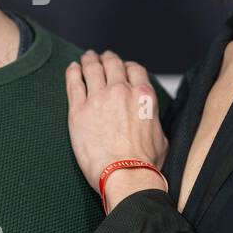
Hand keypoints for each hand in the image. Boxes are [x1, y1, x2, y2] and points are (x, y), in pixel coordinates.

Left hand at [65, 50, 167, 199]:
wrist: (125, 175)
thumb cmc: (145, 164)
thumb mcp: (161, 138)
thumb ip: (152, 121)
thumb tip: (149, 121)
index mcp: (143, 96)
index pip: (135, 70)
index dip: (127, 66)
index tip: (123, 67)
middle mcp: (121, 91)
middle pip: (112, 64)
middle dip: (107, 58)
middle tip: (102, 57)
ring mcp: (98, 98)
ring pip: (92, 69)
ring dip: (89, 60)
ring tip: (87, 58)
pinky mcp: (78, 110)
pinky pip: (74, 83)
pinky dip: (73, 72)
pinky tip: (72, 68)